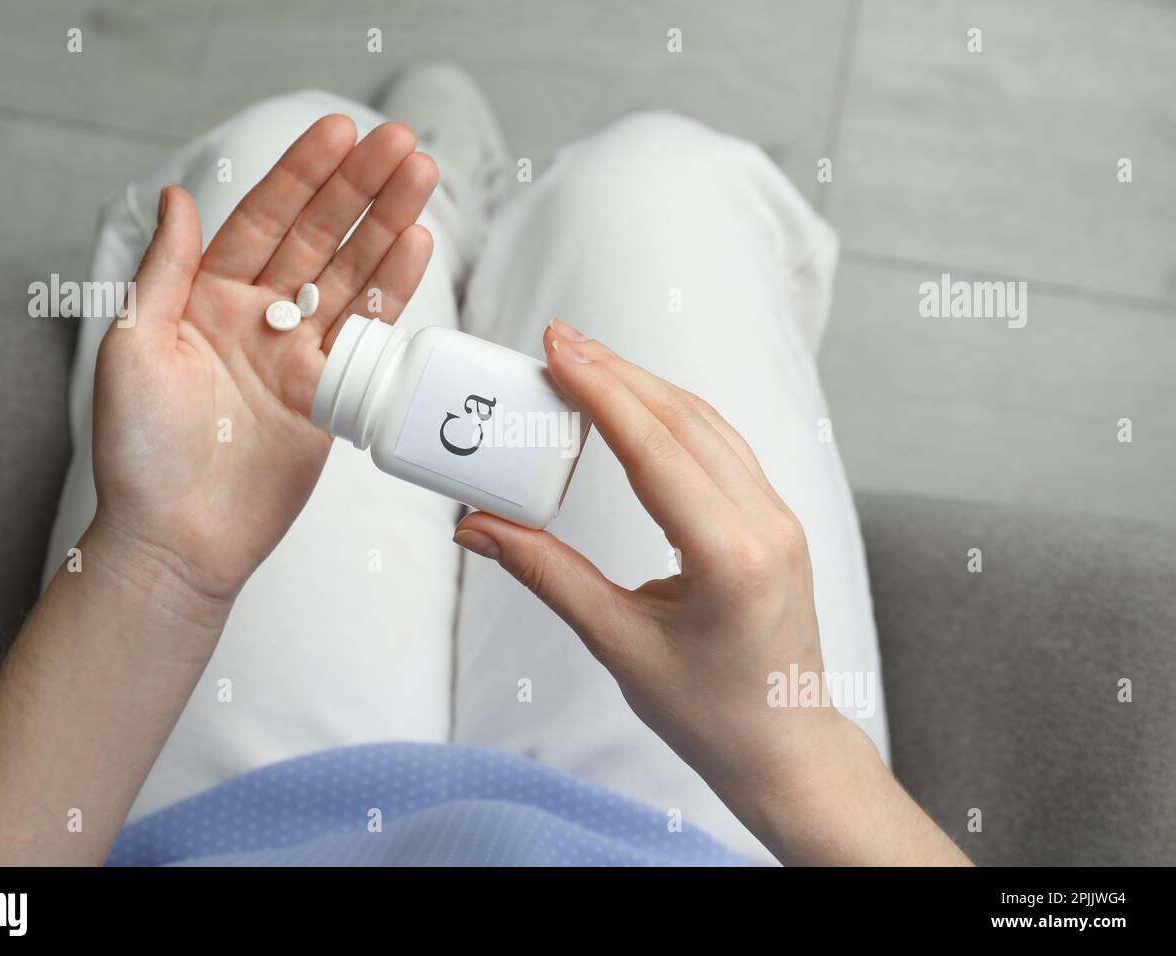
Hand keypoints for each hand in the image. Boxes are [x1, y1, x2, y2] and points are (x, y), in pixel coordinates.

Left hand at [91, 115, 437, 606]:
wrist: (178, 538)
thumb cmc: (140, 451)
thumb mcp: (133, 348)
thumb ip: (165, 272)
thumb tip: (180, 199)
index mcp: (204, 298)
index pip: (262, 220)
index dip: (301, 175)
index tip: (340, 132)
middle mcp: (257, 318)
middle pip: (318, 238)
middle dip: (359, 189)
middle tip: (401, 144)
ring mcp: (298, 355)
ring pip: (350, 277)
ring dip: (387, 227)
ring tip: (422, 178)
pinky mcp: (330, 395)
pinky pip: (366, 335)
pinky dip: (393, 292)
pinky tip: (416, 248)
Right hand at [454, 319, 968, 864]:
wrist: (785, 747)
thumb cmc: (710, 713)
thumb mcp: (619, 646)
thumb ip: (549, 576)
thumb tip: (481, 527)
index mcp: (730, 558)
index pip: (656, 450)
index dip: (602, 390)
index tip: (557, 347)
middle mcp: (765, 525)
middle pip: (684, 421)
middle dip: (616, 374)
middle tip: (556, 340)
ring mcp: (778, 519)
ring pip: (708, 426)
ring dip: (645, 387)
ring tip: (586, 363)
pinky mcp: (774, 521)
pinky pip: (723, 447)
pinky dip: (674, 415)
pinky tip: (637, 405)